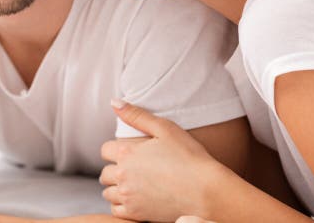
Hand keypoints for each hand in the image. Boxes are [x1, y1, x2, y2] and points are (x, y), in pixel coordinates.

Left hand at [99, 100, 223, 221]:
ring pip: (108, 192)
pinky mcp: (136, 213)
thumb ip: (136, 115)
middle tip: (132, 171)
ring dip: (117, 188)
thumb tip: (114, 102)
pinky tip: (135, 200)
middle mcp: (123, 174)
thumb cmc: (190, 158)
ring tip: (133, 186)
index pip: (105, 150)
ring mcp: (128, 196)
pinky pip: (116, 210)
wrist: (208, 192)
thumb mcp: (165, 128)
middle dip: (115, 170)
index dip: (115, 151)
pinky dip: (121, 206)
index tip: (129, 155)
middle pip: (105, 173)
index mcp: (126, 152)